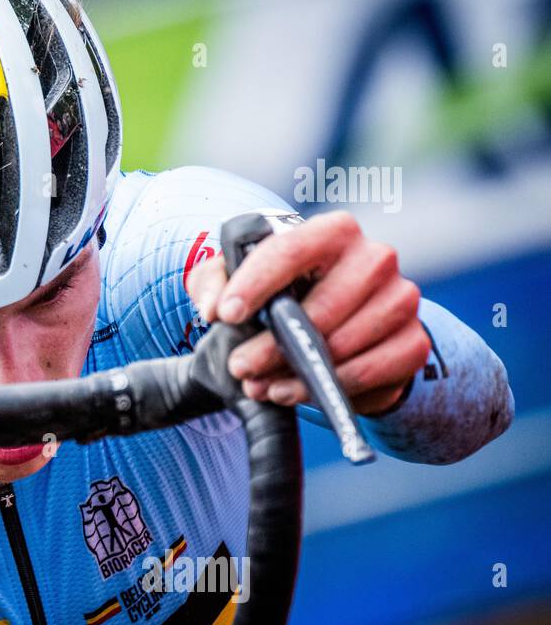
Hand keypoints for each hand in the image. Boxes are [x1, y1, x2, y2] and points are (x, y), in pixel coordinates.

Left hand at [186, 211, 430, 414]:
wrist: (344, 325)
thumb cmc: (285, 293)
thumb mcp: (240, 279)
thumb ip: (215, 281)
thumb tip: (212, 307)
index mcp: (334, 232)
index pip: (291, 251)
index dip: (255, 284)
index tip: (225, 315)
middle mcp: (376, 258)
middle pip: (320, 307)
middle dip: (271, 344)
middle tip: (239, 367)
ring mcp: (401, 300)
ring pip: (342, 344)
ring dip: (294, 372)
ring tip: (259, 384)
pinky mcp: (413, 343)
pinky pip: (367, 372)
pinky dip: (325, 388)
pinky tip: (291, 392)